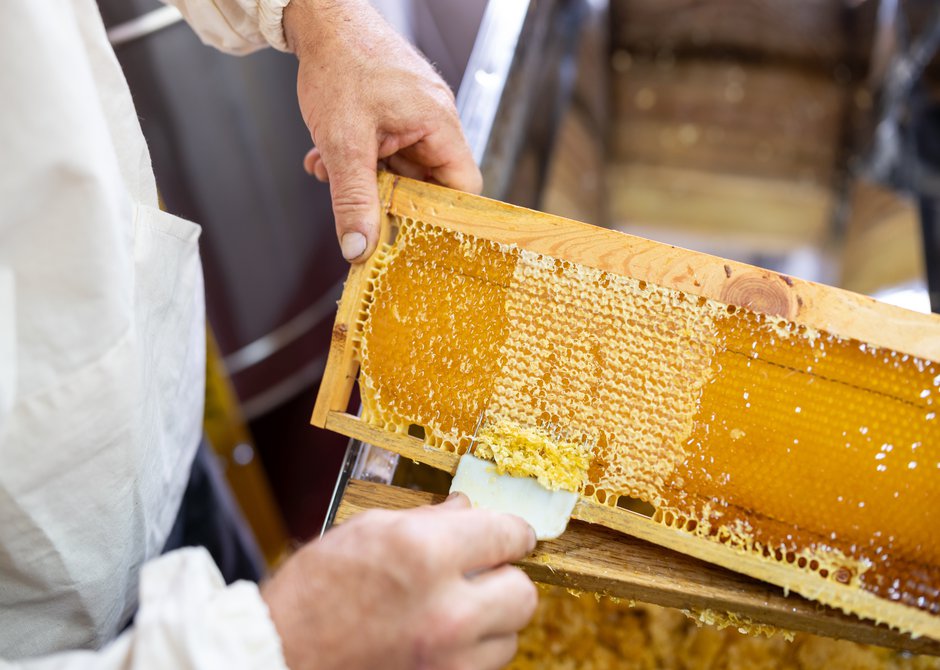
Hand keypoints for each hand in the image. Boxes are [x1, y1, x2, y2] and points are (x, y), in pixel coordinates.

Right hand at [261, 494, 537, 669]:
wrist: (280, 656)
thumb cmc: (313, 592)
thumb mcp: (366, 532)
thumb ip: (427, 521)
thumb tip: (467, 510)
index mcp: (425, 554)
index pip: (507, 535)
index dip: (514, 531)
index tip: (514, 535)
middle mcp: (446, 610)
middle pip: (523, 593)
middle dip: (506, 578)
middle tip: (485, 573)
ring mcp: (447, 659)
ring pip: (509, 637)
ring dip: (490, 621)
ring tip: (453, 611)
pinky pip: (484, 667)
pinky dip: (471, 652)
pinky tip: (440, 638)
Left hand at [283, 0, 482, 261]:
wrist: (321, 19)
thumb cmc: (340, 64)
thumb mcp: (343, 143)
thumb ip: (353, 199)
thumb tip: (359, 247)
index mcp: (439, 124)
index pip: (464, 188)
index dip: (444, 218)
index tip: (417, 238)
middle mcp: (434, 120)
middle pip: (428, 183)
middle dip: (389, 197)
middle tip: (359, 206)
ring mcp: (414, 115)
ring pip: (400, 169)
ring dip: (364, 178)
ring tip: (331, 170)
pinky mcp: (394, 112)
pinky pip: (385, 151)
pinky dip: (357, 160)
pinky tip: (326, 156)